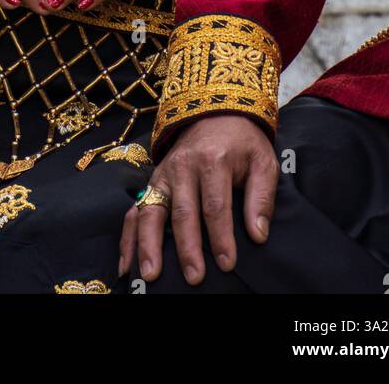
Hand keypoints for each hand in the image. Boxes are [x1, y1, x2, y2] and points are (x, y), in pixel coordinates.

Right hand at [118, 115, 278, 283]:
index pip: (215, 205)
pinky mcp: (153, 181)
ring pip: (151, 211)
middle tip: (194, 277)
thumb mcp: (262, 162)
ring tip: (149, 274)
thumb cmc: (243, 142)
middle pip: (182, 212)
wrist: (215, 112)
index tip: (227, 264)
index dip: (220, 237)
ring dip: (148, 244)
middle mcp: (183, 166)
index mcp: (212, 160)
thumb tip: (258, 235)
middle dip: (187, 248)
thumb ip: (261, 198)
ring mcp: (163, 174)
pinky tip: (125, 263)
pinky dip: (128, 237)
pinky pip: (135, 209)